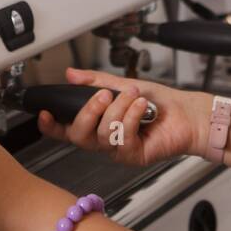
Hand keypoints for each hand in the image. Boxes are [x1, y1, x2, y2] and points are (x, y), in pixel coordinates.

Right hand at [37, 67, 209, 165]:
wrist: (186, 113)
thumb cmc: (158, 103)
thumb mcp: (122, 84)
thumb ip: (94, 81)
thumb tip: (71, 74)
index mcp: (97, 123)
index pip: (66, 130)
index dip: (51, 126)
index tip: (44, 113)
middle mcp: (104, 140)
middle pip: (78, 136)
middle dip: (88, 111)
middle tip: (104, 95)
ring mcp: (117, 150)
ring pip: (102, 134)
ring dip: (118, 109)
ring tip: (133, 97)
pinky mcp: (133, 156)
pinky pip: (122, 138)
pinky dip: (132, 117)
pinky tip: (142, 108)